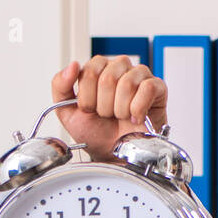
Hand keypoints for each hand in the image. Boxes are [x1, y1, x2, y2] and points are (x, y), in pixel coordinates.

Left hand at [50, 55, 168, 162]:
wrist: (113, 153)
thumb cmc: (94, 131)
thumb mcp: (66, 111)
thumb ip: (60, 86)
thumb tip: (73, 65)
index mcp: (96, 69)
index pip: (90, 71)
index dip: (88, 97)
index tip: (90, 109)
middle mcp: (118, 67)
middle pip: (108, 77)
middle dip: (103, 105)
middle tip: (106, 115)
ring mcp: (139, 75)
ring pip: (127, 84)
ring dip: (120, 109)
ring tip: (120, 116)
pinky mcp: (157, 86)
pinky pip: (147, 89)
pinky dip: (138, 109)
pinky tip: (134, 117)